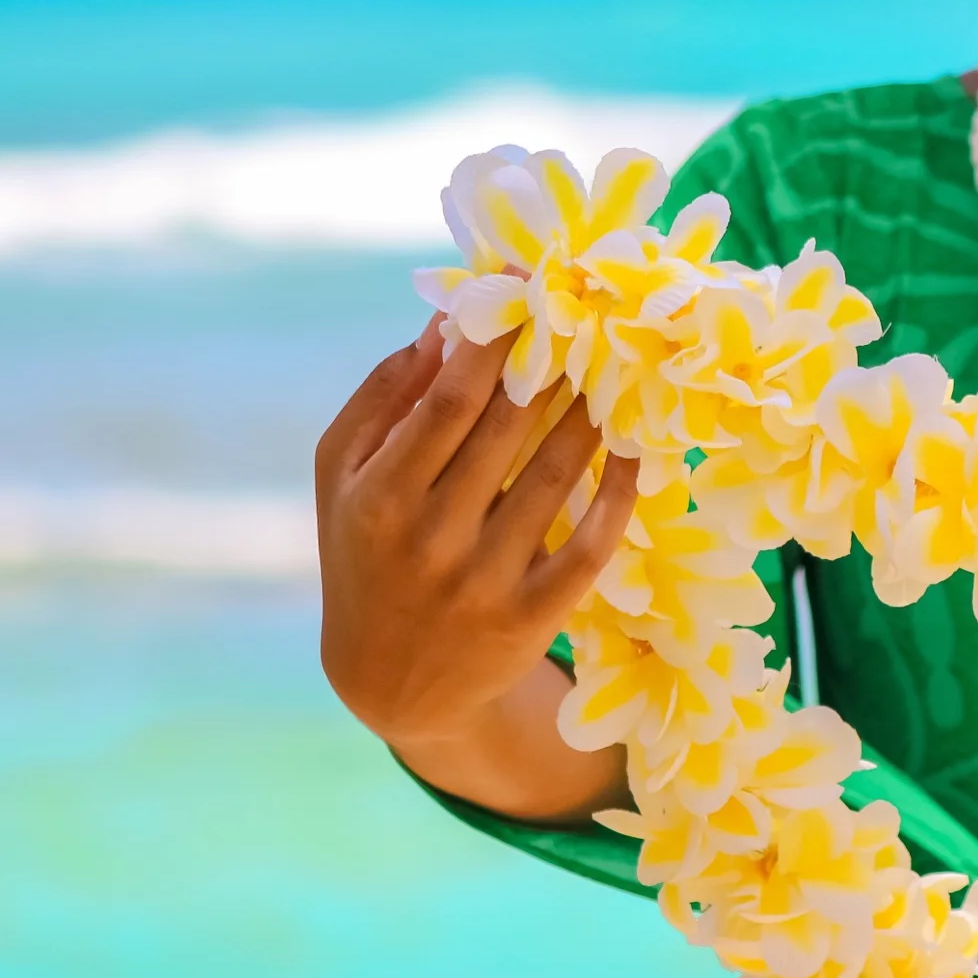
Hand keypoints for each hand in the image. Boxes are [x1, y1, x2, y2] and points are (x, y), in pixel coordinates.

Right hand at [315, 316, 638, 773]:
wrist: (392, 685)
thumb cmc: (365, 554)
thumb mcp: (341, 478)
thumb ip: (383, 397)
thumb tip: (443, 322)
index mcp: (380, 495)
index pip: (450, 400)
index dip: (494, 340)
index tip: (527, 292)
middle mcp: (432, 538)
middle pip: (509, 427)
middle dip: (551, 363)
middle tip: (584, 317)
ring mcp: (486, 581)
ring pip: (558, 474)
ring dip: (592, 411)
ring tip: (615, 365)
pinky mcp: (533, 616)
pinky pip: (592, 541)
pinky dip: (621, 487)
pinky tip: (636, 443)